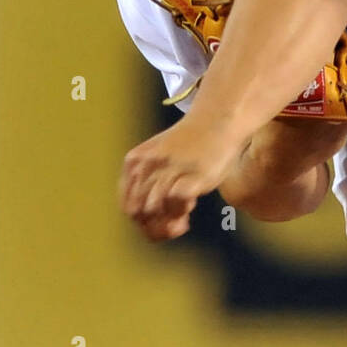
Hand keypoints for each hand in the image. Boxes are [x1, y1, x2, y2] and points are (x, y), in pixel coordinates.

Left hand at [119, 113, 246, 242]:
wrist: (218, 120)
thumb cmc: (192, 144)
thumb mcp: (159, 157)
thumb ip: (149, 185)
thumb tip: (150, 227)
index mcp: (135, 161)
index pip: (128, 206)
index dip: (143, 223)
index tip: (161, 223)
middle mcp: (148, 164)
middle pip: (138, 213)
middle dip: (155, 227)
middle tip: (175, 225)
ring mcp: (169, 168)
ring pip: (154, 210)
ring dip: (169, 221)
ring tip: (184, 215)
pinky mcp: (192, 174)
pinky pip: (176, 203)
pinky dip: (181, 211)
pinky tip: (191, 204)